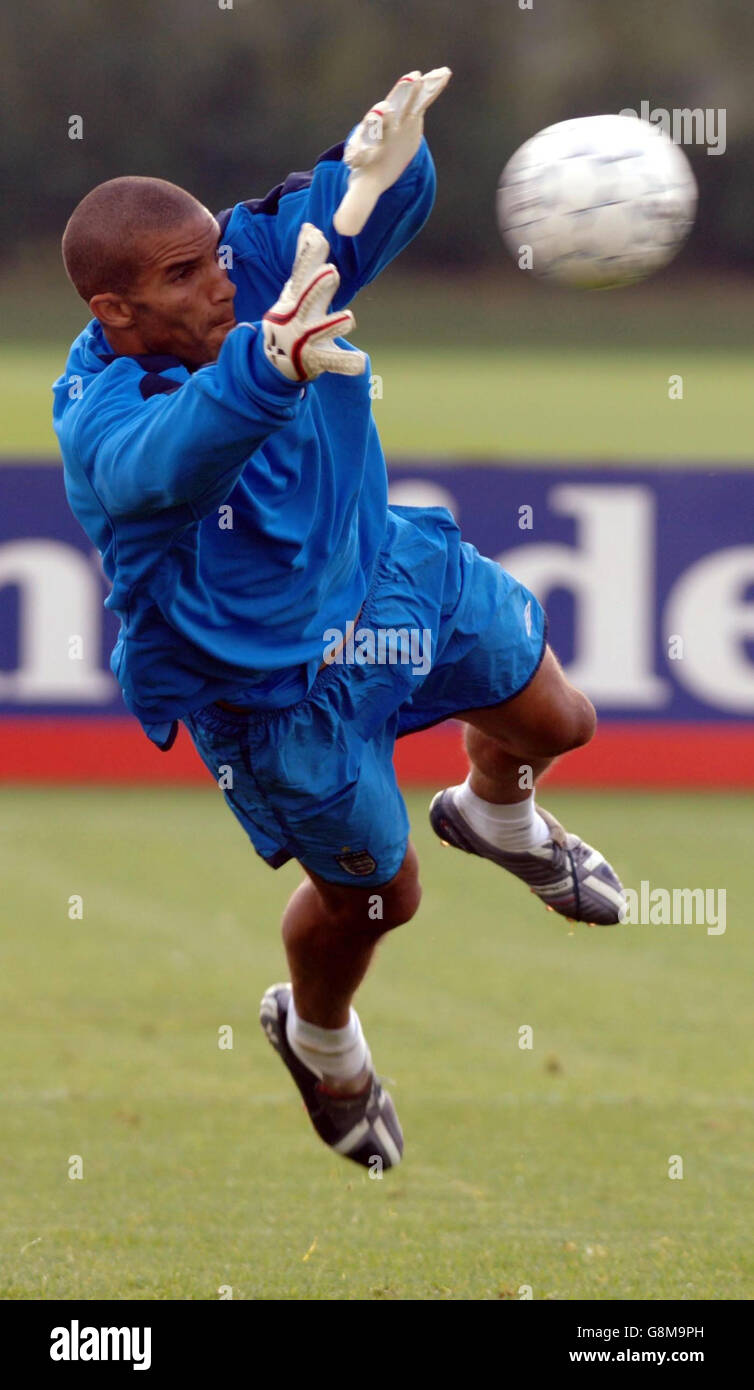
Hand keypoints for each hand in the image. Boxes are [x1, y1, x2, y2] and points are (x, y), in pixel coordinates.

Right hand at [263, 223, 366, 380]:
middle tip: (331, 272)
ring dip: (332, 324)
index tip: (317, 236)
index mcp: (297, 298)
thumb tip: (310, 226)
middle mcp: (300, 316)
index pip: (302, 272)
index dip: (309, 255)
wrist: (275, 361)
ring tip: (348, 318)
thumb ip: (304, 260)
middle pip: (309, 298)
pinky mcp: (316, 359)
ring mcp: (306, 339)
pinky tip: (360, 362)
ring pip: (321, 330)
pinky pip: (333, 361)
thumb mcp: (294, 290)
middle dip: (318, 286)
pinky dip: (346, 363)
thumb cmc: (292, 317)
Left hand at [333, 67, 451, 236]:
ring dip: (405, 92)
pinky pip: (422, 97)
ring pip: (400, 103)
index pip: (360, 151)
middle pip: (377, 122)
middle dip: (380, 117)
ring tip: (412, 78)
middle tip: (380, 110)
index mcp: (365, 150)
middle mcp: (377, 131)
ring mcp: (396, 118)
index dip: (358, 153)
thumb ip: (355, 206)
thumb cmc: (373, 168)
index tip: (355, 156)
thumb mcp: (364, 189)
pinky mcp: (412, 110)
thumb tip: (342, 229)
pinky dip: (431, 86)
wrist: (383, 147)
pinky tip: (444, 73)